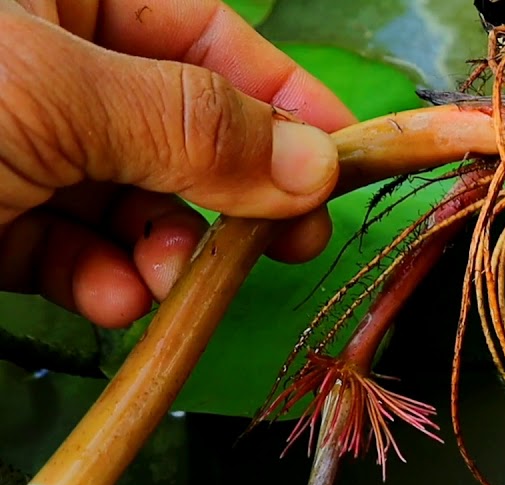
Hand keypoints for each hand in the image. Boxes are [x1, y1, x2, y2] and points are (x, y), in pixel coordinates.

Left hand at [0, 0, 355, 327]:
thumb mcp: (55, 98)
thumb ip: (191, 127)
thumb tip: (310, 162)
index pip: (202, 32)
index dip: (279, 96)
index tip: (338, 161)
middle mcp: (43, 65)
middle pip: (177, 129)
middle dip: (226, 195)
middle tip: (284, 240)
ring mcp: (15, 145)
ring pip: (127, 200)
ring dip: (164, 252)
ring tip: (169, 280)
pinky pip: (67, 250)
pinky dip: (100, 281)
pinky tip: (111, 298)